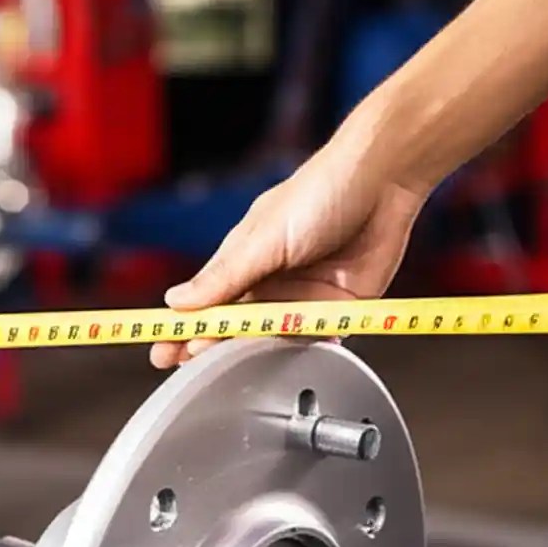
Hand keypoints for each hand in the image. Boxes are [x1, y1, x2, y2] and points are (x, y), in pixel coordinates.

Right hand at [150, 141, 430, 368]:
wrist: (384, 180)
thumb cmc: (318, 193)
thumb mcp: (262, 239)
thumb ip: (224, 277)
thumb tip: (176, 301)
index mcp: (243, 262)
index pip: (205, 304)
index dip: (183, 329)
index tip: (162, 352)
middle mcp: (270, 282)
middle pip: (234, 327)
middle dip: (211, 347)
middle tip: (191, 366)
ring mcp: (303, 298)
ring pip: (272, 338)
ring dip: (255, 352)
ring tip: (236, 364)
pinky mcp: (338, 308)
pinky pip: (317, 339)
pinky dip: (304, 352)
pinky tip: (288, 364)